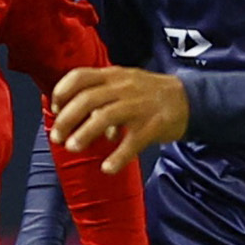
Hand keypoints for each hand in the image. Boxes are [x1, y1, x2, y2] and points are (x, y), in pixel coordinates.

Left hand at [51, 67, 188, 174]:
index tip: (55, 110)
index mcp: (113, 75)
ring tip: (73, 148)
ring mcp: (139, 105)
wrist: (189, 99)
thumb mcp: (123, 84)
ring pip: (106, 117)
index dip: (62, 92)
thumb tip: (73, 120)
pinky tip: (107, 168)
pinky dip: (118, 157)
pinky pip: (133, 142)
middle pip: (88, 99)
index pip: (80, 76)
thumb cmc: (148, 94)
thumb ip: (98, 96)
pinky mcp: (153, 125)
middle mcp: (124, 87)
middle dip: (67, 119)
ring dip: (85, 133)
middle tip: (56, 138)